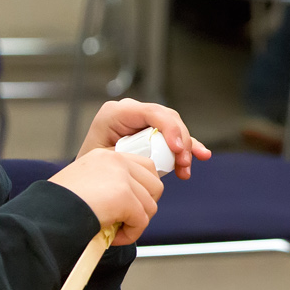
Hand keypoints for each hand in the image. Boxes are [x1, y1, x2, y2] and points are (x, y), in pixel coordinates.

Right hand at [48, 148, 163, 246]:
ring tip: (115, 231)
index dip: (142, 191)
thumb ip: (109, 186)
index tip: (128, 208)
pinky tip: (114, 237)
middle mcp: (115, 160)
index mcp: (105, 155)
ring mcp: (120, 176)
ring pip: (150, 205)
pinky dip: (131, 234)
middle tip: (126, 221)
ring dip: (136, 223)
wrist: (45, 215)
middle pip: (154, 184)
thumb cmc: (57, 206)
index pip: (144, 167)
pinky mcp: (123, 196)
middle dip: (145, 207)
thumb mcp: (85, 185)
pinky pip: (142, 220)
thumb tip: (135, 204)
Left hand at [78, 98, 211, 180]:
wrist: (87, 177)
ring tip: (185, 169)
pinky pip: (174, 137)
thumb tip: (150, 162)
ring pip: (174, 127)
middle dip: (180, 141)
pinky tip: (202, 154)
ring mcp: (142, 122)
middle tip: (183, 163)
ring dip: (185, 148)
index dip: (169, 128)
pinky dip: (187, 147)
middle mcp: (131, 112)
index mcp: (115, 113)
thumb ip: (128, 156)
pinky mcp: (152, 133)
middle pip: (167, 118)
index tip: (177, 150)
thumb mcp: (106, 161)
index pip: (151, 112)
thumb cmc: (90, 169)